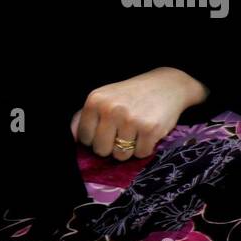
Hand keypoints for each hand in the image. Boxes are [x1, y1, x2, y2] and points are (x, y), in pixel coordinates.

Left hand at [71, 67, 206, 159]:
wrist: (167, 85)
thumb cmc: (132, 95)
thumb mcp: (105, 98)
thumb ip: (84, 117)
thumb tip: (73, 140)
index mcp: (95, 101)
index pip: (84, 138)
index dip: (96, 138)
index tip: (108, 130)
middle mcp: (111, 109)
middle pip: (101, 150)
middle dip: (112, 146)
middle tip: (123, 134)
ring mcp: (131, 120)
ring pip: (121, 155)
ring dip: (129, 149)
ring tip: (136, 134)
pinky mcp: (150, 129)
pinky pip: (141, 154)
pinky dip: (145, 148)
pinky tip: (148, 135)